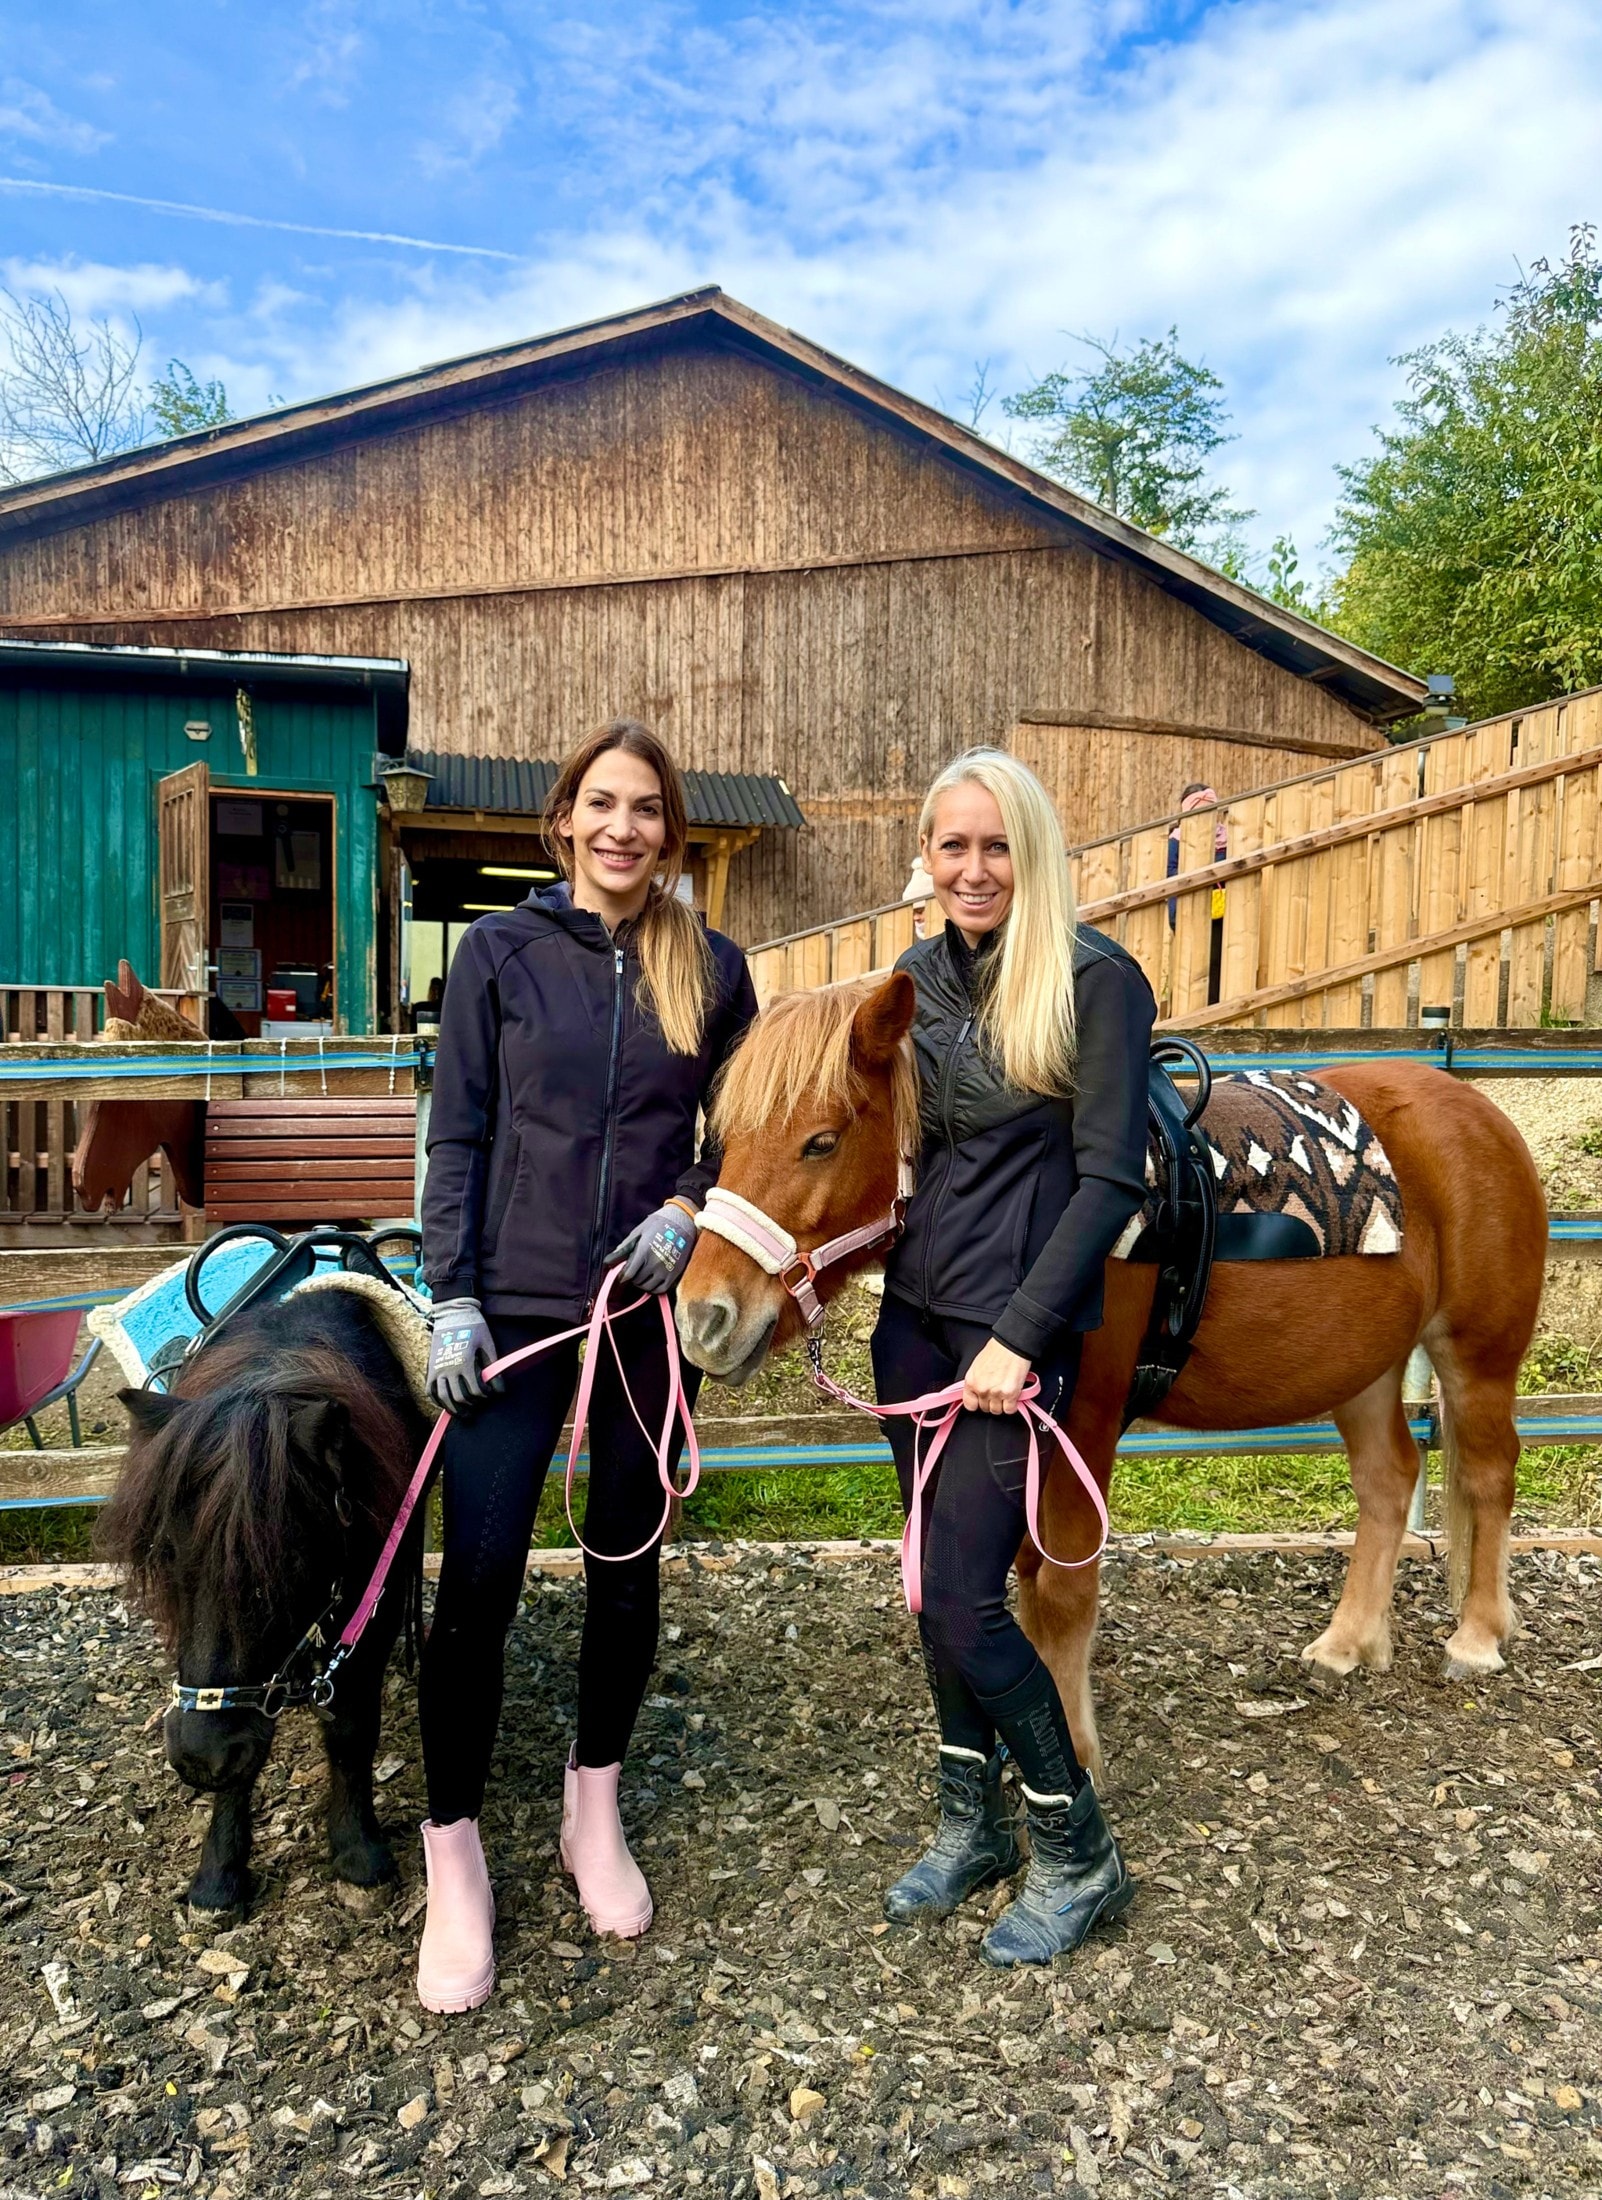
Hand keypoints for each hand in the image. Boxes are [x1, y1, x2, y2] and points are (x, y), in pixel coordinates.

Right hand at [427, 1297, 499, 1413]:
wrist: (453, 1313)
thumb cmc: (475, 1327)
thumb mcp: (488, 1344)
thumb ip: (493, 1368)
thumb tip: (500, 1390)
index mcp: (464, 1362)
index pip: (475, 1390)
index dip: (485, 1396)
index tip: (491, 1394)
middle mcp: (448, 1368)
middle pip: (459, 1398)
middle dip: (472, 1405)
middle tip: (480, 1405)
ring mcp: (437, 1369)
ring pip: (443, 1398)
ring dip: (454, 1409)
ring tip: (464, 1414)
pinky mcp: (430, 1368)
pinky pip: (430, 1391)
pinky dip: (438, 1401)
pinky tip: (447, 1405)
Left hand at [604, 1201, 697, 1294]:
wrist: (683, 1222)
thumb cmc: (658, 1224)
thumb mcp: (639, 1231)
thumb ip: (625, 1246)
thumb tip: (610, 1259)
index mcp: (644, 1250)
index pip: (628, 1273)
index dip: (622, 1276)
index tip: (622, 1276)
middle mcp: (655, 1262)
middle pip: (637, 1280)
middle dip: (632, 1278)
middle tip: (633, 1273)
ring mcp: (666, 1269)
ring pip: (648, 1287)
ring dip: (642, 1284)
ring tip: (642, 1277)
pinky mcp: (675, 1273)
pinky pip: (661, 1289)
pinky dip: (654, 1289)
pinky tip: (652, 1282)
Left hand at [963, 1338, 1031, 1415]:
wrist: (1011, 1345)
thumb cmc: (996, 1351)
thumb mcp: (977, 1366)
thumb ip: (976, 1382)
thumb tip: (977, 1394)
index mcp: (971, 1382)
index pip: (970, 1405)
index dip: (977, 1404)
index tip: (982, 1400)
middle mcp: (982, 1389)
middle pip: (985, 1409)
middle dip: (991, 1402)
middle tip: (997, 1392)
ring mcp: (996, 1393)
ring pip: (997, 1411)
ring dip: (1002, 1404)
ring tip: (1005, 1393)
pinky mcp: (1010, 1394)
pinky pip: (1009, 1410)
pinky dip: (1012, 1405)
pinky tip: (1013, 1396)